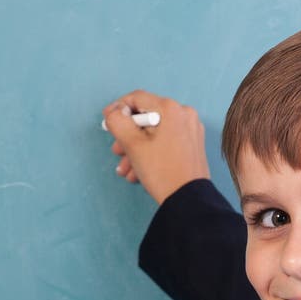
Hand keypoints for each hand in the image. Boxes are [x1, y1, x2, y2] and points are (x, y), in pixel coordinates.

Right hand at [102, 90, 210, 205]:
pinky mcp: (193, 146)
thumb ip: (117, 122)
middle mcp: (184, 115)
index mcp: (171, 109)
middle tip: (117, 152)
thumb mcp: (132, 145)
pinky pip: (166, 143)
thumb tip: (114, 112)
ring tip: (126, 170)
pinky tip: (139, 173)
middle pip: (146, 118)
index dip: (118, 109)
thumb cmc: (162, 172)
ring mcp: (191, 130)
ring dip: (137, 150)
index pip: (137, 98)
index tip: (107, 123)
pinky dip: (151, 154)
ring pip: (155, 134)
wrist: (188, 201)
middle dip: (128, 137)